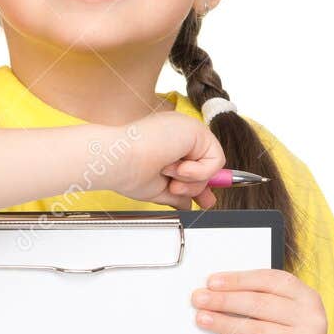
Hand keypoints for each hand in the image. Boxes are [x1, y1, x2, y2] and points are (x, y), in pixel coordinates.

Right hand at [105, 115, 224, 210]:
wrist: (117, 161)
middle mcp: (180, 134)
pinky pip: (216, 160)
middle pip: (208, 165)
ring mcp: (188, 129)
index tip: (206, 201)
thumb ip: (179, 194)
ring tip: (168, 174)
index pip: (198, 162)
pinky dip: (198, 172)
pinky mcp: (196, 129)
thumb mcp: (159, 189)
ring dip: (192, 180)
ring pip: (214, 165)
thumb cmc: (127, 172)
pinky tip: (176, 168)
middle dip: (195, 186)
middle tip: (173, 187)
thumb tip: (191, 204)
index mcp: (170, 143)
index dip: (202, 183)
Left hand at [191, 269, 330, 333]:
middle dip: (224, 300)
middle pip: (259, 304)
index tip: (213, 282)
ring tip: (204, 319)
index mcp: (308, 296)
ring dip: (224, 323)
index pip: (269, 281)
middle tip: (201, 300)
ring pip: (256, 329)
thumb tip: (219, 290)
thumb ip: (261, 297)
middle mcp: (311, 318)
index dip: (238, 280)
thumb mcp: (286, 310)